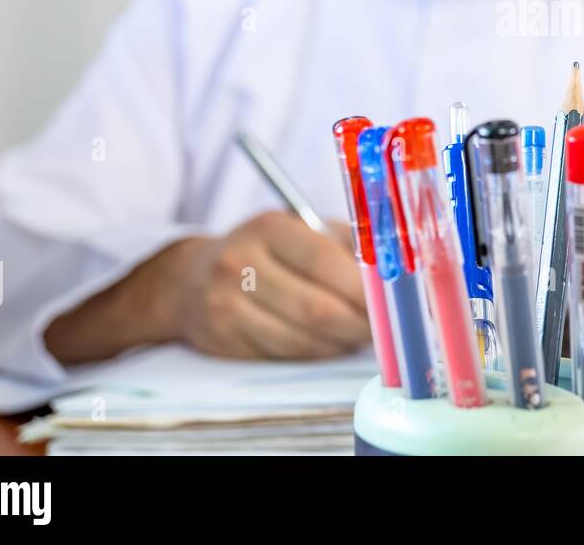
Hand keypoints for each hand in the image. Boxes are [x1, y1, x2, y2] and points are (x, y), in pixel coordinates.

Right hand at [173, 210, 371, 358]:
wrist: (192, 279)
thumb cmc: (267, 251)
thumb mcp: (303, 229)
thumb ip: (346, 245)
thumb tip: (391, 274)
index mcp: (269, 228)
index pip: (326, 262)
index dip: (363, 289)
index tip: (389, 301)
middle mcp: (240, 263)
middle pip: (315, 309)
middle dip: (357, 325)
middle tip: (380, 329)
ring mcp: (225, 304)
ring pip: (300, 339)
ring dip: (338, 344)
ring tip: (357, 335)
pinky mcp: (221, 340)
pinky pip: (282, 355)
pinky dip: (314, 353)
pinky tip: (327, 343)